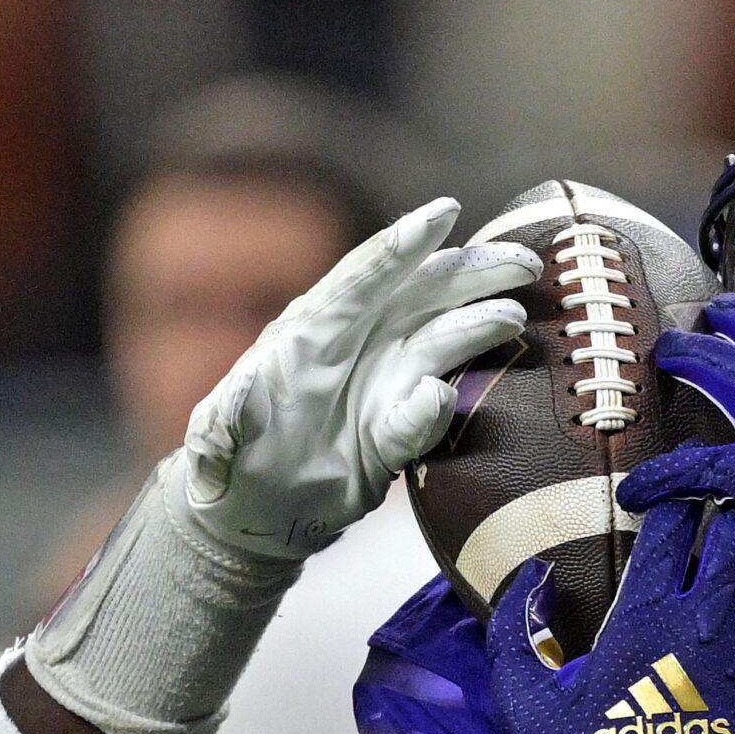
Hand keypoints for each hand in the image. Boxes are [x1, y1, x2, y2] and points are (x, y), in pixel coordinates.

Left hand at [180, 199, 536, 563]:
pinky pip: (433, 404)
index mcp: (307, 336)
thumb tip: (241, 391)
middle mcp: (352, 347)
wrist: (248, 522)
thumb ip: (224, 419)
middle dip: (468, 270)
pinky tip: (479, 380)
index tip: (445, 211)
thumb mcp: (213, 446)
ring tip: (518, 316)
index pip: (361, 278)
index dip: (403, 245)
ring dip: (479, 323)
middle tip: (522, 261)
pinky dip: (454, 394)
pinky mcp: (396, 426)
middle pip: (419, 293)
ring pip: (439, 336)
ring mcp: (379, 382)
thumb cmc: (225, 472)